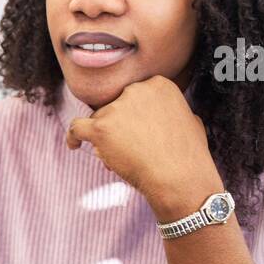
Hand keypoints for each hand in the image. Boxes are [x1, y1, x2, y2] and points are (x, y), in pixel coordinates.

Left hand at [65, 76, 222, 219]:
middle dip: (118, 128)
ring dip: (106, 140)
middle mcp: (136, 90)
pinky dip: (73, 136)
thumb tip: (166, 115)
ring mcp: (116, 108)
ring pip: (99, 121)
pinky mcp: (100, 128)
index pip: (132, 97)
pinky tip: (73, 145)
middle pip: (113, 107)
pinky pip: (76, 128)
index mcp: (157, 84)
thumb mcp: (189, 121)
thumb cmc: (188, 156)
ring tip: (123, 161)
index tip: (136, 133)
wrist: (180, 178)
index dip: (131, 117)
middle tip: (129, 150)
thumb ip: (171, 111)